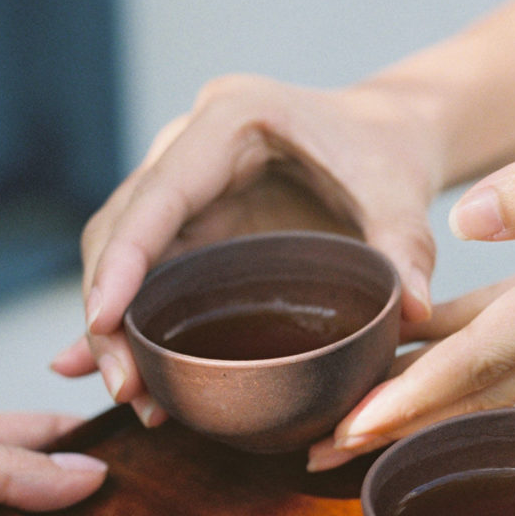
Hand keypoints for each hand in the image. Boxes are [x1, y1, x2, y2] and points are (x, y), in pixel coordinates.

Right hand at [50, 74, 446, 420]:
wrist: (386, 133)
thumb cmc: (387, 152)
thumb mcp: (401, 192)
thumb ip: (406, 246)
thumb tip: (410, 312)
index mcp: (232, 119)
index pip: (160, 193)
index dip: (125, 257)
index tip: (104, 320)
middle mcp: (188, 145)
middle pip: (121, 226)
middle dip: (109, 307)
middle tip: (123, 385)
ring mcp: (182, 185)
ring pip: (121, 253)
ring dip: (115, 325)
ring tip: (129, 396)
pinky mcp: (190, 221)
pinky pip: (145, 272)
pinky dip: (133, 323)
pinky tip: (120, 376)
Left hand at [314, 56, 514, 464]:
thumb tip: (466, 223)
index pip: (492, 351)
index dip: (416, 394)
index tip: (351, 431)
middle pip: (490, 386)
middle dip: (406, 425)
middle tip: (321, 455)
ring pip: (509, 373)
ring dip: (434, 403)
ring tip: (360, 424)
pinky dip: (474, 363)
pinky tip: (429, 361)